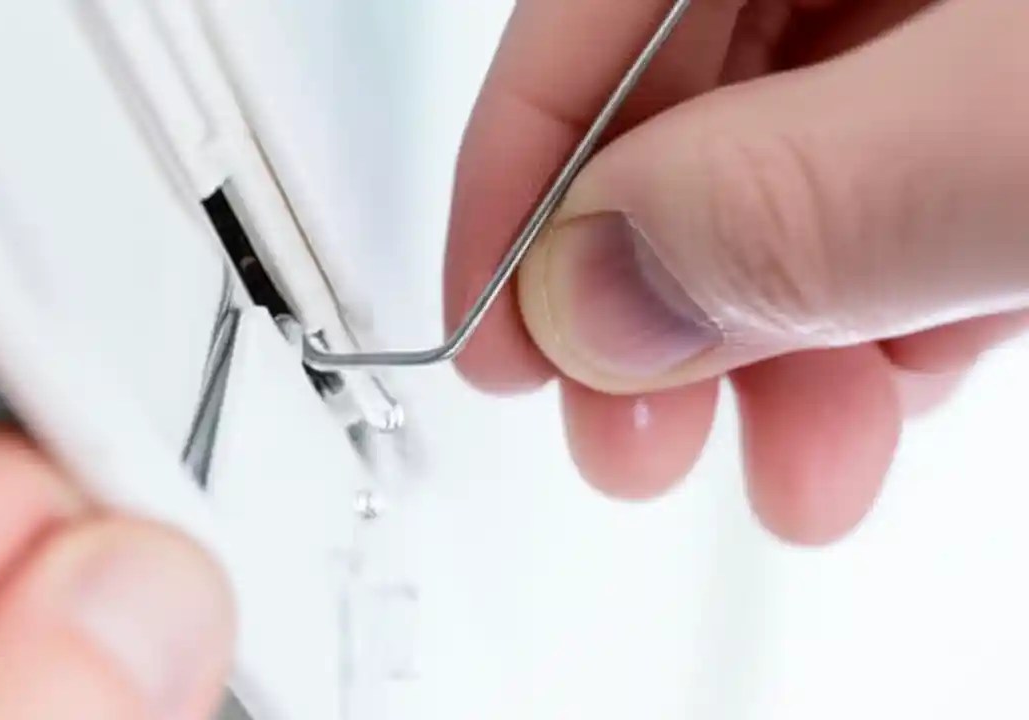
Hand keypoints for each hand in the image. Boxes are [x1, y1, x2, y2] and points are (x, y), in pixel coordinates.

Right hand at [445, 0, 1028, 543]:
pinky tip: (886, 392)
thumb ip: (795, 196)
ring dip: (770, 341)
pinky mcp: (1000, 107)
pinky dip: (878, 316)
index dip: (517, 175)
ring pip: (790, 176)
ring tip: (799, 463)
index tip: (494, 337)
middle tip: (626, 430)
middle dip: (650, 295)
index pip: (592, 9)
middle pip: (683, 106)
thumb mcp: (1011, 133)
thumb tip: (597, 297)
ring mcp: (950, 32)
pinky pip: (895, 203)